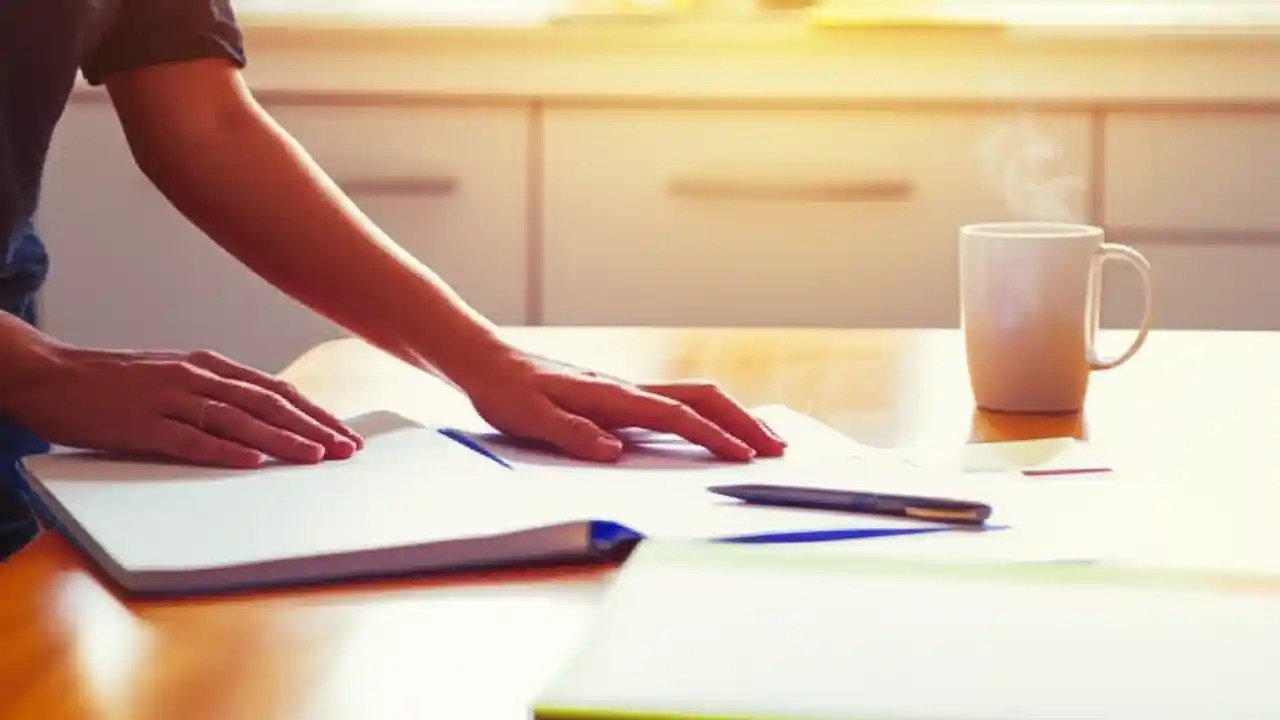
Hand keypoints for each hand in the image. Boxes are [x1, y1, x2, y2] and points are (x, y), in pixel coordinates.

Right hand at [4, 346, 362, 467]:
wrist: (51, 375)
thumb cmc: (116, 382)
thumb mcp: (176, 378)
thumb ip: (217, 394)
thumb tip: (264, 416)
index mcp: (209, 366)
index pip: (276, 390)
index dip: (314, 413)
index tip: (345, 434)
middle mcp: (197, 377)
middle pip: (268, 403)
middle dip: (312, 427)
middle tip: (346, 450)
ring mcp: (170, 398)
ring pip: (238, 420)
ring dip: (281, 439)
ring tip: (315, 457)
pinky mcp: (142, 423)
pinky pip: (189, 439)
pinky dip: (224, 451)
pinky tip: (253, 463)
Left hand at [458, 350, 786, 462]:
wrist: (487, 360)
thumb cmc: (505, 389)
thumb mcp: (527, 417)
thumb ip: (569, 433)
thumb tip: (613, 451)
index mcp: (611, 395)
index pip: (675, 416)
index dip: (713, 437)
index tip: (743, 457)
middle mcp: (626, 389)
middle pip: (702, 398)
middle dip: (742, 422)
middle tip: (777, 449)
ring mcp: (626, 391)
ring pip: (693, 398)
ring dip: (731, 417)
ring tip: (761, 442)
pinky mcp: (620, 398)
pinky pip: (676, 404)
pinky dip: (707, 416)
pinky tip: (713, 432)